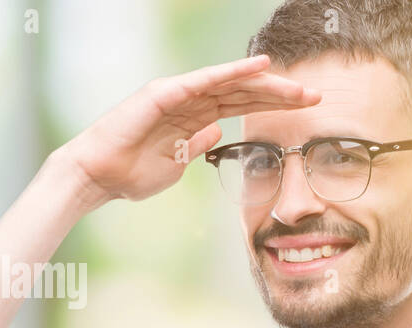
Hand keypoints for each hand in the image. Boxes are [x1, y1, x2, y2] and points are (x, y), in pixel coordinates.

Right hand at [60, 54, 320, 203]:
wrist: (97, 176)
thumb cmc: (129, 175)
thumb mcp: (174, 164)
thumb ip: (196, 146)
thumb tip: (217, 130)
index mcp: (192, 119)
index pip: (240, 107)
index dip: (273, 107)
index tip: (305, 109)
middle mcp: (187, 101)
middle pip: (242, 93)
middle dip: (280, 95)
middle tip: (315, 96)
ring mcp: (177, 94)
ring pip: (229, 84)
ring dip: (265, 84)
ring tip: (297, 86)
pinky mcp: (165, 93)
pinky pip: (205, 80)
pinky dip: (232, 72)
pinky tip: (259, 67)